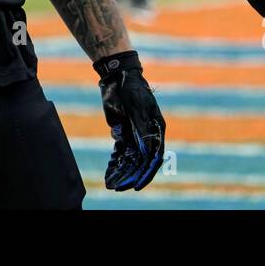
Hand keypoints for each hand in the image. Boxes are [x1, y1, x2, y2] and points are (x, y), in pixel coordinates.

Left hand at [93, 50, 165, 190]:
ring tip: (110, 183)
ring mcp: (135, 136)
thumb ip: (141, 130)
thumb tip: (147, 153)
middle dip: (129, 176)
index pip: (153, 158)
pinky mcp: (122, 133)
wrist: (118, 77)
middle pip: (139, 162)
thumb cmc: (132, 90)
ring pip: (128, 159)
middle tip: (117, 187)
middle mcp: (147, 136)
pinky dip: (114, 162)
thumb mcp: (138, 108)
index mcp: (156, 130)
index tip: (136, 186)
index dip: (145, 174)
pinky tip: (108, 172)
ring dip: (120, 172)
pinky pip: (119, 153)